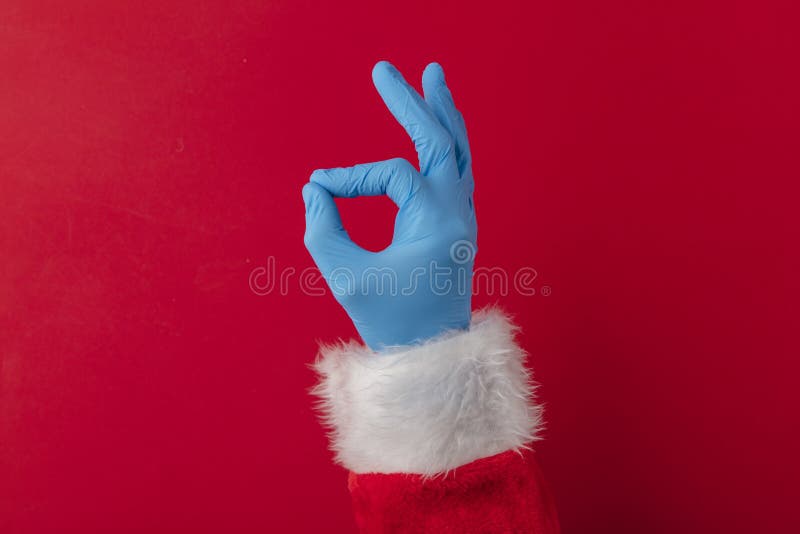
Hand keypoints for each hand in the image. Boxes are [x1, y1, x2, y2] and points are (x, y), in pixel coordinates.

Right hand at [302, 61, 475, 349]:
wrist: (432, 356)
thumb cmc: (390, 321)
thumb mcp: (347, 277)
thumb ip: (323, 229)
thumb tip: (316, 188)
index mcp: (438, 223)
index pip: (392, 175)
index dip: (351, 177)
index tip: (319, 190)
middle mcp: (458, 214)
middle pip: (440, 141)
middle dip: (412, 103)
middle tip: (385, 68)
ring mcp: (463, 218)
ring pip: (458, 151)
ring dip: (442, 113)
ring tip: (432, 76)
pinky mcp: (457, 225)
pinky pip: (457, 171)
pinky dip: (446, 142)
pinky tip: (438, 124)